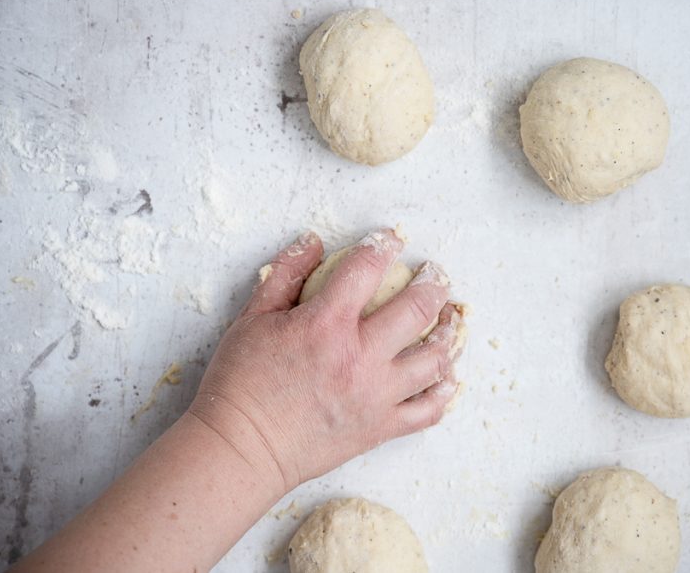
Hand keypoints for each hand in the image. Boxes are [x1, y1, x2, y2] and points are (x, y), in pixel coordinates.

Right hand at [187, 229, 463, 495]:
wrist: (241, 450)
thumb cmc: (240, 384)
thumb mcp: (252, 319)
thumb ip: (286, 275)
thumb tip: (313, 242)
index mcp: (326, 324)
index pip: (366, 268)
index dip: (383, 244)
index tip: (392, 238)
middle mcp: (360, 357)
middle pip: (418, 309)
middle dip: (433, 283)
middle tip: (435, 274)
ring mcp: (375, 395)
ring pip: (434, 358)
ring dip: (448, 332)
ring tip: (450, 318)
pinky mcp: (381, 428)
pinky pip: (429, 409)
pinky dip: (444, 390)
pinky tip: (447, 375)